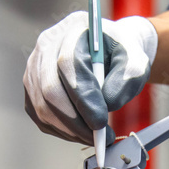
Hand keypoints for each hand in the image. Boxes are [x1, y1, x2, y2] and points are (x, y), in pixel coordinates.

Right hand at [23, 11, 157, 143]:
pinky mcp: (32, 88)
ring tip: (94, 137)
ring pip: (42, 107)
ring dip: (69, 130)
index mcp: (72, 29)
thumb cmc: (121, 55)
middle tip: (99, 138)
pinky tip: (80, 132)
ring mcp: (34, 67)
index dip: (84, 97)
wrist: (109, 51)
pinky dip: (61, 130)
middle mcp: (46, 45)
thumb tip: (107, 104)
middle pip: (50, 89)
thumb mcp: (136, 61)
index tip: (101, 122)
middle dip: (76, 121)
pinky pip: (40, 116)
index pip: (68, 64)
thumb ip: (127, 80)